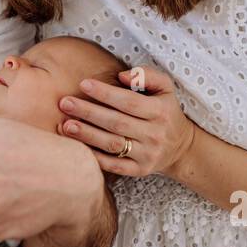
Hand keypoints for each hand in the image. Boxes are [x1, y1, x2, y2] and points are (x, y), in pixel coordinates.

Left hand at [58, 65, 195, 177]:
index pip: (129, 101)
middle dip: (89, 112)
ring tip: (65, 125)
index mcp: (160, 111)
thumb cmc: (165, 111)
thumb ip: (147, 75)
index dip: (105, 93)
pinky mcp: (140, 170)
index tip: (83, 84)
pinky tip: (77, 147)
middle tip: (65, 103)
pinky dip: (95, 157)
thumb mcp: (165, 88)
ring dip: (87, 135)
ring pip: (113, 144)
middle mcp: (155, 134)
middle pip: (116, 122)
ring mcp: (147, 154)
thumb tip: (122, 76)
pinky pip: (114, 165)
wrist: (180, 147)